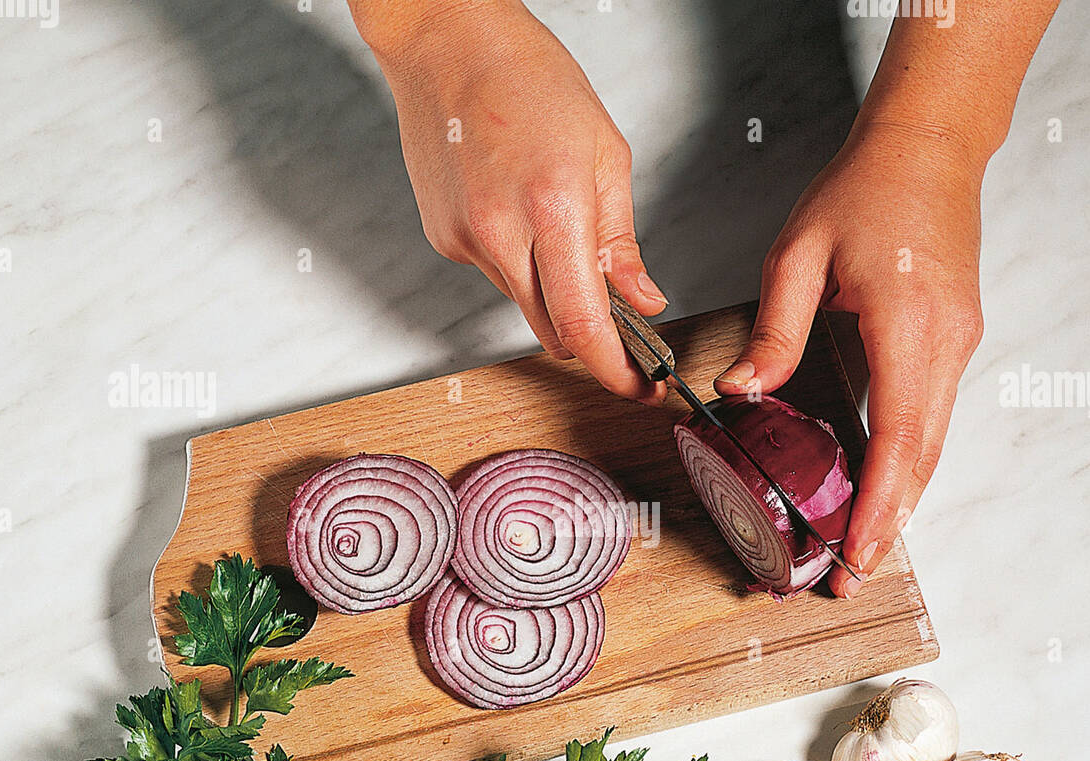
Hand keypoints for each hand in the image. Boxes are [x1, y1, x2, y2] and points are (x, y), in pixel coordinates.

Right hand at [353, 0, 666, 402]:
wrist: (445, 43)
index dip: (617, 371)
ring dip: (553, 292)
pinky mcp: (446, 240)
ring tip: (559, 229)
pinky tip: (519, 212)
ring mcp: (467, 241)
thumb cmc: (527, 79)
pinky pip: (497, 277)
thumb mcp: (604, 153)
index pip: (585, 324)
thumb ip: (622, 241)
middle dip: (591, 339)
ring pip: (526, 306)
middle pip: (554, 331)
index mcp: (553, 207)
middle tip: (622, 327)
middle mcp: (502, 233)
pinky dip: (520, 264)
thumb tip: (643, 300)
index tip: (640, 388)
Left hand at [714, 121, 985, 596]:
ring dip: (901, 501)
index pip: (898, 435)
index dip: (878, 501)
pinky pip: (930, 418)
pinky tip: (883, 489)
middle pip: (923, 457)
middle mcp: (945, 344)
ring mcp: (958, 345)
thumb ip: (776, 329)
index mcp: (908, 324)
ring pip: (932, 444)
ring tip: (865, 549)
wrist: (929, 145)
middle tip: (853, 575)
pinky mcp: (953, 341)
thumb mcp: (800, 252)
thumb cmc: (866, 187)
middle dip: (889, 523)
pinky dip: (908, 464)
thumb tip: (744, 391)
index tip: (858, 550)